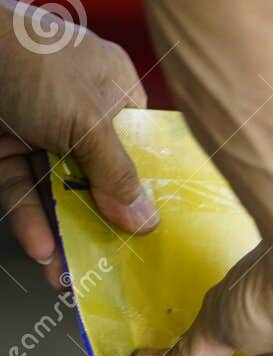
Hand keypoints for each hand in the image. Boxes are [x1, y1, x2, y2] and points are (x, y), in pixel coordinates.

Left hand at [0, 1, 157, 287]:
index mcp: (113, 92)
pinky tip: (41, 248)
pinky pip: (21, 190)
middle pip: (100, 179)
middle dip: (103, 224)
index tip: (157, 232)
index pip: (143, 150)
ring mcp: (38, 131)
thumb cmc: (30, 64)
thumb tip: (146, 222)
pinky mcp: (3, 147)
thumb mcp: (87, 120)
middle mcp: (79, 112)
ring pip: (57, 192)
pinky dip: (29, 220)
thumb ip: (117, 174)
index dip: (150, 191)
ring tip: (67, 275)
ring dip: (63, 234)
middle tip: (112, 267)